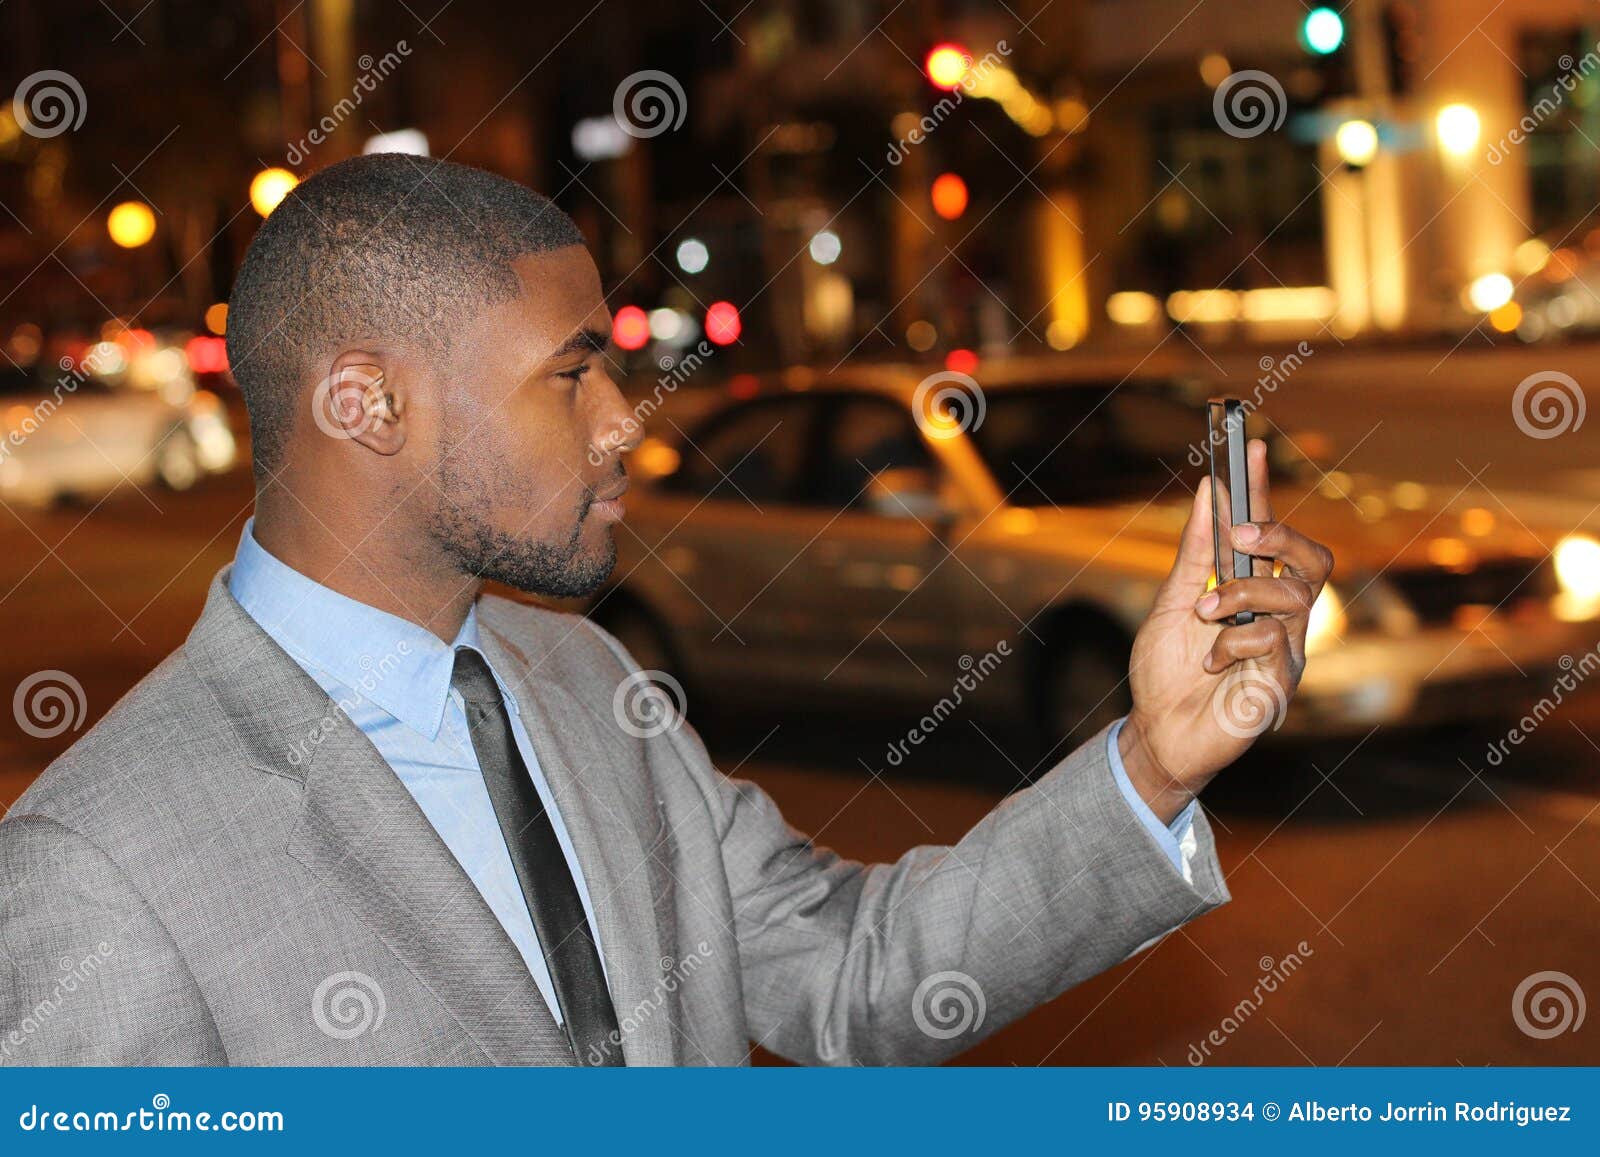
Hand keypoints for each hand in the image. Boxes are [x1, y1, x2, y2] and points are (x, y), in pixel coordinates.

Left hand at [1118, 438, 1333, 821]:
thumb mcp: (1171, 601)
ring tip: (1205, 615)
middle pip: (1313, 559)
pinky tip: (1213, 662)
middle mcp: (1278, 615)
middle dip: (1280, 536)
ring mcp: (1287, 648)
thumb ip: (1195, 552)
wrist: (1156, 733)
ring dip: (1242, 596)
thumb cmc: (1166, 672)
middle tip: (1240, 535)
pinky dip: (1235, 644)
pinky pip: (1277, 642)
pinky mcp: (1284, 681)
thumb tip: (1207, 492)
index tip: (1249, 446)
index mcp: (1251, 591)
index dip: (1262, 490)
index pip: (1267, 533)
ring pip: (1294, 596)